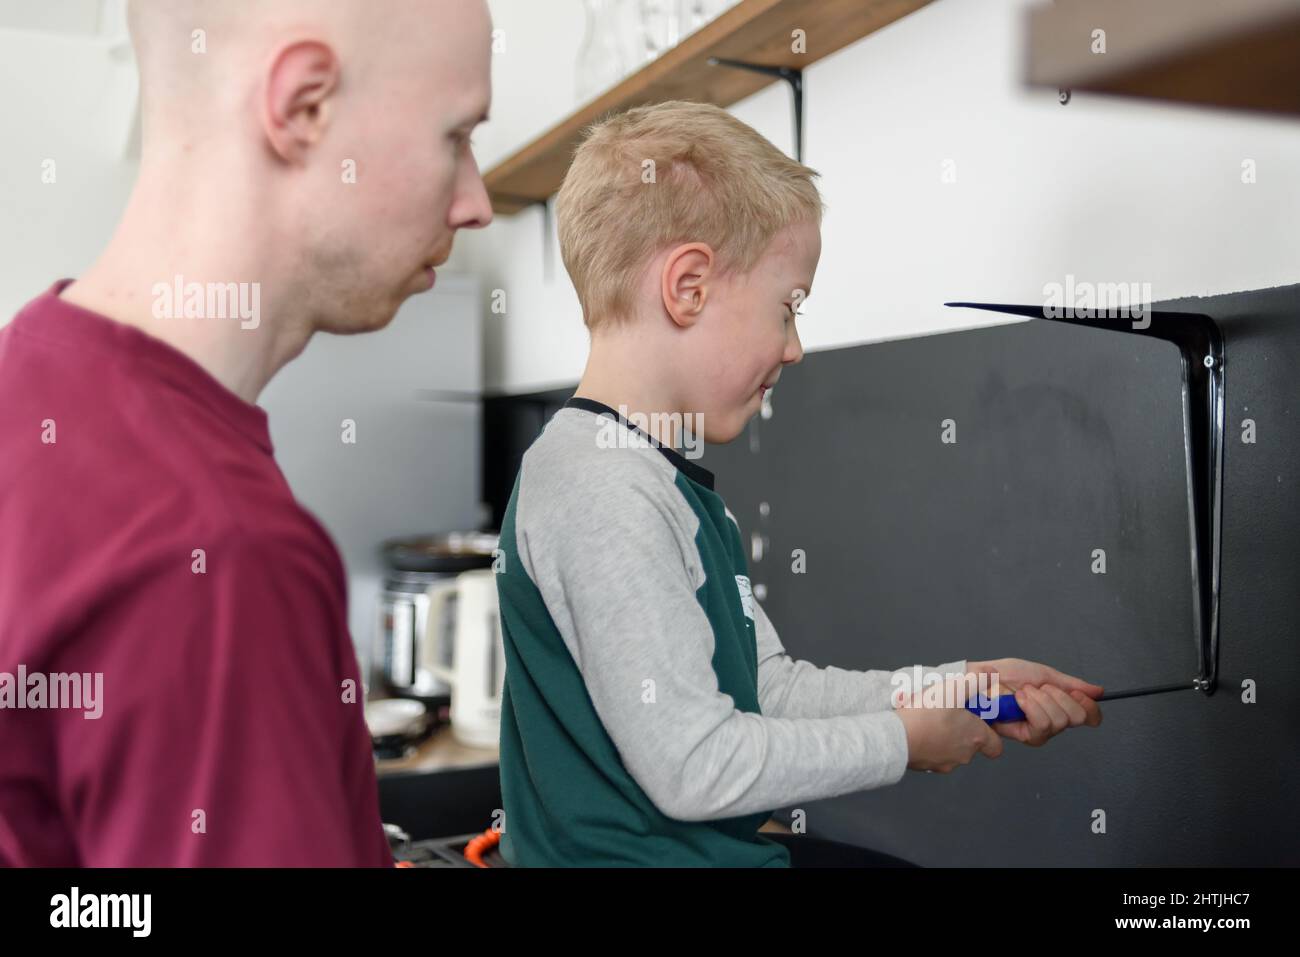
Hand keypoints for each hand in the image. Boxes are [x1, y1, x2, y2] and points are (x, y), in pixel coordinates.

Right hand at [895, 690, 1003, 772]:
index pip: (995, 746)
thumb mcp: (954, 688)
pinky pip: (932, 756)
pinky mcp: (926, 767)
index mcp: (976, 737)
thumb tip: (992, 673)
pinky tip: (917, 731)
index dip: (990, 734)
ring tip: (929, 720)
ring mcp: (945, 763)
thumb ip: (975, 680)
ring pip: (951, 751)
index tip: (980, 721)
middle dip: (962, 731)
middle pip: (971, 746)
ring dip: (944, 738)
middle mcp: (964, 755)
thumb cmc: (928, 714)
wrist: (898, 738)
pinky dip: (928, 745)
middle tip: (949, 713)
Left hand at [967, 658, 1102, 745]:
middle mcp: (1053, 720)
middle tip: (1040, 688)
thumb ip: (1071, 684)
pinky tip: (1019, 700)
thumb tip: (1098, 690)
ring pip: (1060, 721)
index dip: (1090, 707)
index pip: (1090, 716)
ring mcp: (1040, 731)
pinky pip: (1042, 725)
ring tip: (1024, 693)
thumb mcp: (1043, 674)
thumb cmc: (1007, 675)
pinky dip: (1032, 707)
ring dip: (1041, 700)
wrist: (982, 678)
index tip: (1078, 693)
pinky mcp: (1026, 736)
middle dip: (1059, 696)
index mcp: (1060, 705)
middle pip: (1077, 718)